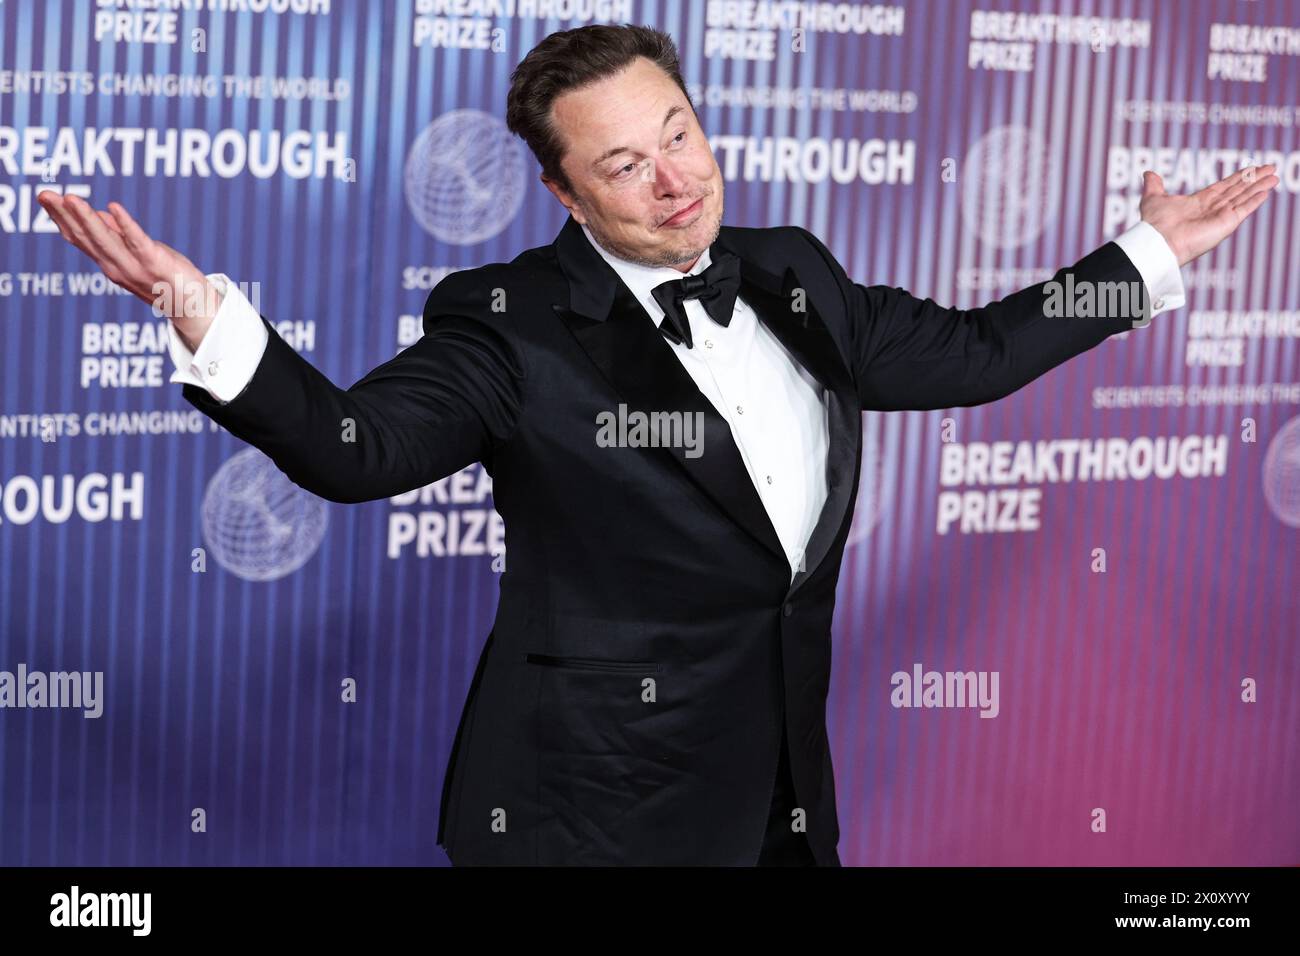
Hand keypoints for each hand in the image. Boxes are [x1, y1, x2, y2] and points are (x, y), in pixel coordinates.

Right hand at [37, 192, 222, 347]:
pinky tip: (113, 207)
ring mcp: (134, 267)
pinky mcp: (155, 263)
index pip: (78, 238)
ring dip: (86, 218)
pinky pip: (136, 241)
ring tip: (70, 199)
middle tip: (45, 194)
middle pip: (85, 238)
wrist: (195, 307)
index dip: (60, 218)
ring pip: (104, 240)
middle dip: (64, 215)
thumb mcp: (139, 253)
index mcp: (110, 263)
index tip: (44, 197)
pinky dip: (124, 224)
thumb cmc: (168, 278)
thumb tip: (100, 214)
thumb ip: (119, 235)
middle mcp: (116, 267)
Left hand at [1138, 163, 1278, 266]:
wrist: (1158, 241)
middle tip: (1270, 167)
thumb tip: (1148, 173)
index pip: (1224, 186)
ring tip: (1274, 176)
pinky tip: (1265, 192)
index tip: (1251, 168)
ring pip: (1244, 196)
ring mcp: (1220, 216)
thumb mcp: (1153, 198)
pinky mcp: (1226, 223)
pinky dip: (1254, 201)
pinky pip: (1243, 209)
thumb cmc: (1154, 223)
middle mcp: (1212, 209)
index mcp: (1198, 202)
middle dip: (1254, 178)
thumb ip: (1154, 185)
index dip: (1238, 177)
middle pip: (1238, 189)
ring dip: (1259, 186)